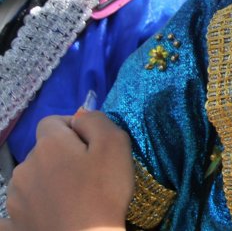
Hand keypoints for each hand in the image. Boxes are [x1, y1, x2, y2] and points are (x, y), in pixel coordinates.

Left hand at [6, 112, 134, 230]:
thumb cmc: (103, 192)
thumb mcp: (115, 144)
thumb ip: (96, 120)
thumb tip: (80, 115)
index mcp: (49, 144)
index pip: (52, 121)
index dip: (73, 128)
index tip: (92, 146)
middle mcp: (25, 166)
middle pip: (43, 150)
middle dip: (62, 155)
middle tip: (87, 173)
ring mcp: (15, 196)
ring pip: (32, 176)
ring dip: (48, 179)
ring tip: (72, 196)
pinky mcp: (13, 222)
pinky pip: (14, 209)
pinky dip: (27, 206)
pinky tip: (39, 210)